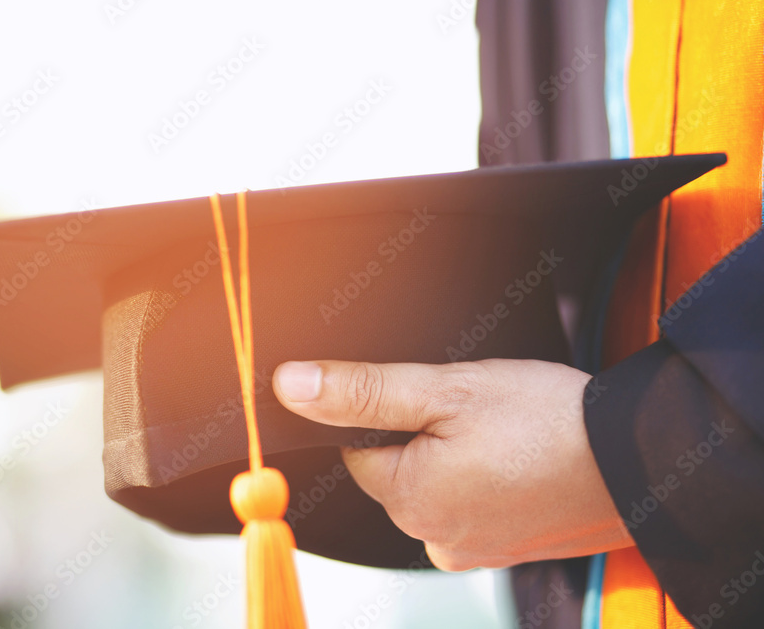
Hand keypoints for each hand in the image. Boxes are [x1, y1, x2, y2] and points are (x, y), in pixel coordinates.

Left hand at [272, 358, 632, 570]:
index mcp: (410, 499)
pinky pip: (472, 503)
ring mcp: (473, 548)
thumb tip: (290, 386)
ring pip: (435, 484)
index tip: (429, 397)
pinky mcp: (506, 548)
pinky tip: (517, 459)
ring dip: (456, 456)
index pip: (359, 449)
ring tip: (503, 435)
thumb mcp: (445, 388)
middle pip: (396, 469)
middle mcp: (433, 537)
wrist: (644, 459)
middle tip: (475, 412)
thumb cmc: (551, 422)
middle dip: (423, 434)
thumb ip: (363, 391)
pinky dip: (486, 479)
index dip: (387, 413)